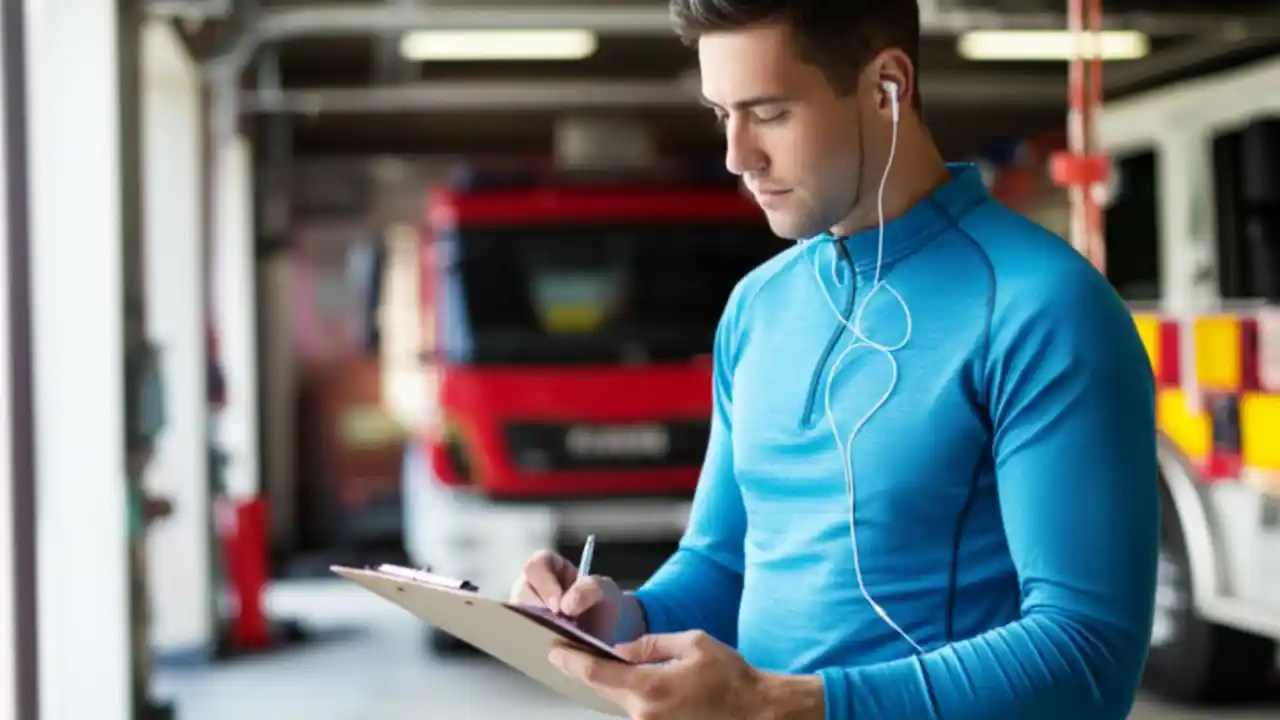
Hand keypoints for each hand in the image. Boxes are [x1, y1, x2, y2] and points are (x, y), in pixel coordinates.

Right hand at [509, 550, 637, 643]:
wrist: (613, 629)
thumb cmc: (603, 601)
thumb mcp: (603, 590)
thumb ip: (588, 590)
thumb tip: (565, 607)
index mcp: (545, 568)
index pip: (535, 567)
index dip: (545, 585)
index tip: (559, 608)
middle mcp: (528, 590)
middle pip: (520, 597)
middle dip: (539, 616)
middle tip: (559, 631)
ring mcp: (525, 614)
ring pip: (519, 623)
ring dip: (537, 635)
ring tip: (558, 646)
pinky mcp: (529, 638)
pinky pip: (526, 643)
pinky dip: (539, 650)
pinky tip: (556, 658)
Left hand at [548, 630, 824, 719]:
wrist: (759, 712)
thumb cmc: (731, 676)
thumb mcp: (692, 644)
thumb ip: (651, 645)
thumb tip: (622, 649)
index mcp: (650, 688)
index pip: (595, 675)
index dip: (571, 661)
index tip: (554, 650)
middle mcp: (645, 715)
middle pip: (604, 690)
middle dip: (588, 670)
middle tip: (569, 652)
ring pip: (622, 702)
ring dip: (616, 684)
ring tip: (606, 663)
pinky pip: (640, 712)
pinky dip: (635, 696)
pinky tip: (637, 683)